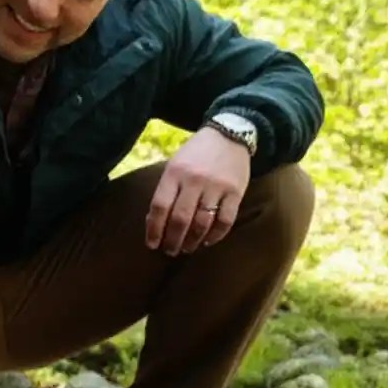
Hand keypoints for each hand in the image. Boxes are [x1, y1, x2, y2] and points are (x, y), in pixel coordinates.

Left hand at [146, 126, 250, 254]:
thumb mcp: (174, 165)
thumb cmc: (195, 155)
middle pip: (180, 219)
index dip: (154, 229)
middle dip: (172, 240)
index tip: (152, 244)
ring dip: (192, 241)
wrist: (228, 135)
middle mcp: (194, 180)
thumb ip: (166, 190)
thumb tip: (155, 222)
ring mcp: (216, 186)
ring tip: (186, 248)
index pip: (160, 206)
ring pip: (202, 223)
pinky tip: (207, 241)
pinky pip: (225, 221)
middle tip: (169, 251)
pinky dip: (216, 235)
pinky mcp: (235, 192)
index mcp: (174, 173)